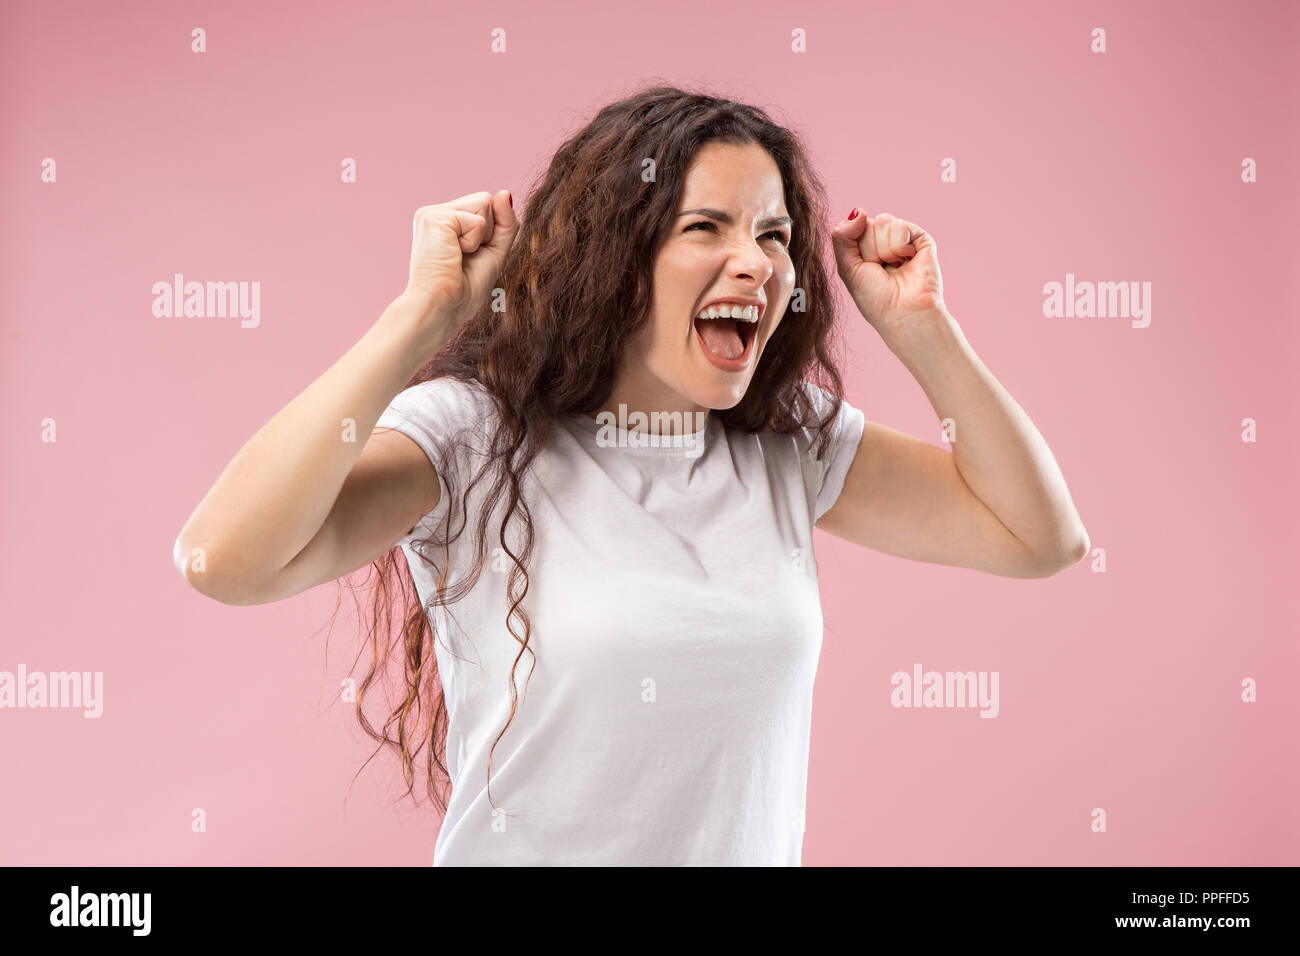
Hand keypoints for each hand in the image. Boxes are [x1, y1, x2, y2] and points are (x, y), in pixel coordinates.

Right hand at [403, 189, 519, 328]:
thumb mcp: (493, 252)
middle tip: (464, 258)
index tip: (468, 259)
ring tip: (458, 256)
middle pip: (486, 200)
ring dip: (481, 236)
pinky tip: (454, 254)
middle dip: (487, 233)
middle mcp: (436, 214)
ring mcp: (432, 213)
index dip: (489, 235)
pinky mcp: (434, 216)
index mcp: (446, 223)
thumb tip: (505, 193)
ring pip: (484, 202)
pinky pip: (478, 218)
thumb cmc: (463, 291)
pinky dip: (474, 241)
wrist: (442, 308)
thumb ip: (504, 223)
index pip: (485, 207)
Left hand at [831, 209, 946, 343]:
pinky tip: (907, 260)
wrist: (903, 313)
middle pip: (867, 223)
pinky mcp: (920, 239)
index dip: (855, 248)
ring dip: (884, 250)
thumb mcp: (847, 268)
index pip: (853, 227)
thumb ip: (842, 237)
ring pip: (882, 222)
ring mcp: (902, 239)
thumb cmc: (875, 299)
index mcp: (864, 249)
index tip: (865, 269)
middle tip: (881, 270)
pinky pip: (900, 225)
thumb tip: (859, 210)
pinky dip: (899, 246)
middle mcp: (882, 241)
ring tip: (894, 267)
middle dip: (870, 250)